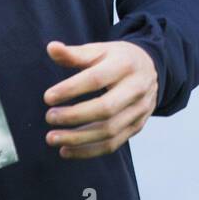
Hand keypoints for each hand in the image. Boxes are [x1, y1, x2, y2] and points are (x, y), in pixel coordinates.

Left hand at [43, 40, 157, 158]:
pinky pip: (113, 145)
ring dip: (78, 139)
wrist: (151, 69)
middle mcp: (136, 88)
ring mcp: (139, 110)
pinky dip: (88, 151)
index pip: (96, 79)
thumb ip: (74, 53)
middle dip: (74, 116)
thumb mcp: (100, 50)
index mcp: (125, 65)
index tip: (48, 98)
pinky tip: (66, 151)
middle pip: (106, 108)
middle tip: (49, 117)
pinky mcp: (137, 127)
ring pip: (109, 131)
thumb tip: (51, 48)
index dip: (71, 89)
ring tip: (52, 138)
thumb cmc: (118, 59)